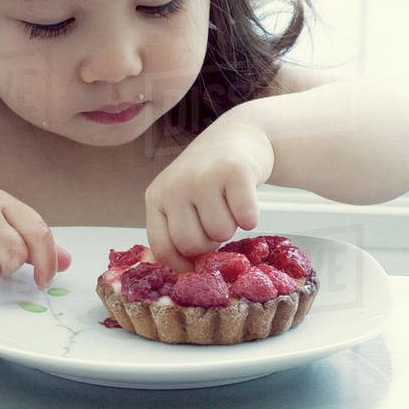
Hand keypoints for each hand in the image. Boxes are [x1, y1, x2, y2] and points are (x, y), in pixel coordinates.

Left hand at [145, 119, 273, 270]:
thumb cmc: (209, 176)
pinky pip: (246, 218)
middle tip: (216, 220)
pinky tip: (246, 202)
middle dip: (210, 242)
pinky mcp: (235, 172)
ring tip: (229, 204)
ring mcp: (204, 177)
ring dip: (232, 226)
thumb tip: (185, 273)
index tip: (196, 266)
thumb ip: (176, 229)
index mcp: (156, 197)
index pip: (163, 247)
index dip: (181, 264)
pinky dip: (251, 218)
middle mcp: (175, 186)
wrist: (239, 135)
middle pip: (193, 245)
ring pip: (221, 234)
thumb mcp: (181, 198)